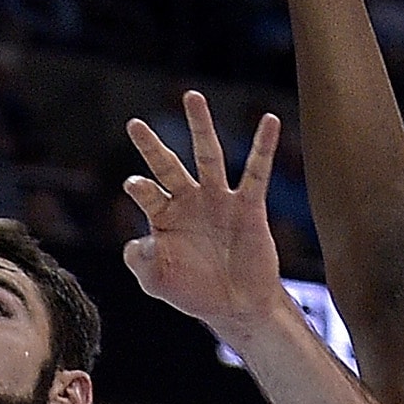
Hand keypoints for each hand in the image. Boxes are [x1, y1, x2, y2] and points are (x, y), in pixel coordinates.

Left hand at [123, 93, 283, 340]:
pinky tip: (269, 121)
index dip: (139, 187)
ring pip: (208, 155)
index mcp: (164, 217)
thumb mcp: (157, 283)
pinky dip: (264, 146)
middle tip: (133, 124)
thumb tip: (135, 243)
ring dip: (200, 126)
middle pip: (168, 165)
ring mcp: (218, 200)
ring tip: (191, 96)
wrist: (236, 308)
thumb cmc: (194, 293)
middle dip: (151, 146)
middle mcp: (189, 201)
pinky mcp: (248, 205)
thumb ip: (141, 264)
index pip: (147, 192)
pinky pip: (256, 172)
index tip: (134, 185)